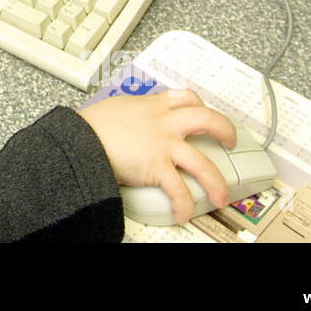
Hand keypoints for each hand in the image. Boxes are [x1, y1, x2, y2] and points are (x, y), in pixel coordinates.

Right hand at [77, 89, 237, 223]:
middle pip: (208, 119)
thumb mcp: (115, 108)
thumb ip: (131, 114)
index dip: (201, 105)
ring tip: (222, 195)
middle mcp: (163, 122)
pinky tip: (184, 213)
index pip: (186, 97)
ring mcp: (163, 145)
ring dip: (217, 182)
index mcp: (153, 106)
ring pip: (203, 162)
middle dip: (226, 131)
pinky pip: (179, 189)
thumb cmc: (90, 124)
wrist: (80, 138)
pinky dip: (184, 204)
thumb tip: (128, 122)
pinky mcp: (156, 166)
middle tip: (231, 143)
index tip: (204, 112)